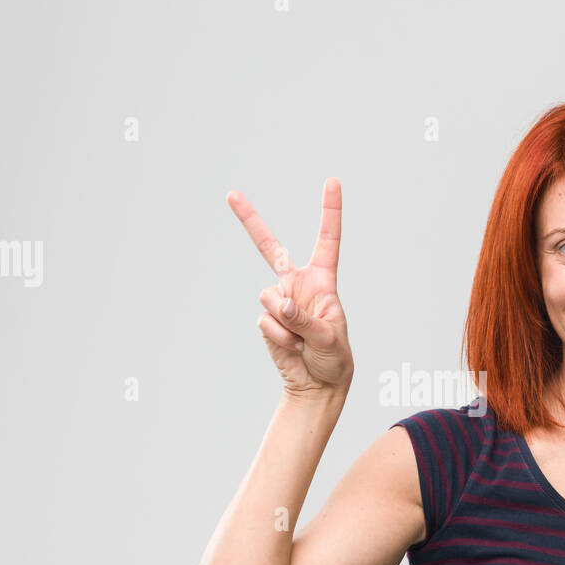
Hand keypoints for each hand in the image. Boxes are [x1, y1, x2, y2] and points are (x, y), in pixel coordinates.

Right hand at [228, 178, 353, 398]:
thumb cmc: (334, 358)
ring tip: (302, 340)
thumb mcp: (329, 338)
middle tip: (231, 194)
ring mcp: (279, 301)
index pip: (327, 240)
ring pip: (269, 298)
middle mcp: (298, 285)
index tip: (332, 181)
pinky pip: (266, 322)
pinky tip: (291, 347)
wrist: (317, 383)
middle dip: (249, 220)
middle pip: (270, 248)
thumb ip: (305, 319)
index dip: (330, 211)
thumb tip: (280, 301)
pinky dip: (279, 338)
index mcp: (322, 281)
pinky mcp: (267, 319)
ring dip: (286, 323)